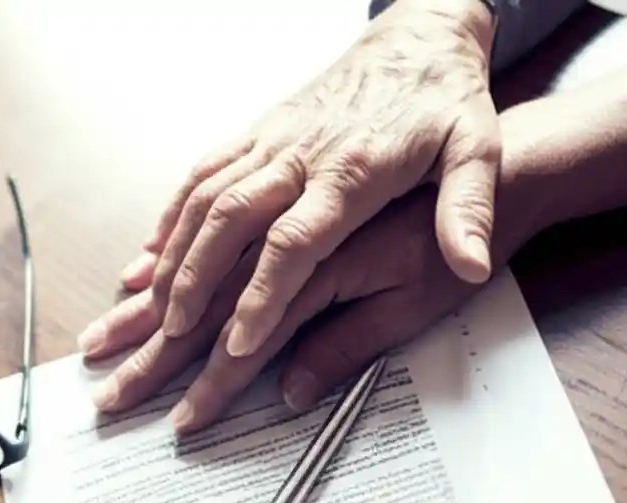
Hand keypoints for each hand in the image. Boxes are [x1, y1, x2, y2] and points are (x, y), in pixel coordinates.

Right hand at [137, 0, 500, 362]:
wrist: (419, 36)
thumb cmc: (447, 100)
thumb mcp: (475, 150)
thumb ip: (468, 209)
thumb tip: (471, 265)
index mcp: (351, 169)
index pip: (295, 239)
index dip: (264, 292)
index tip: (241, 342)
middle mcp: (300, 153)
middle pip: (230, 219)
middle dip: (196, 278)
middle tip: (171, 332)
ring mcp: (274, 140)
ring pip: (206, 195)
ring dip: (174, 250)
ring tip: (150, 302)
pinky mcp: (261, 130)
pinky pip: (204, 171)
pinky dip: (173, 212)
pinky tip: (154, 248)